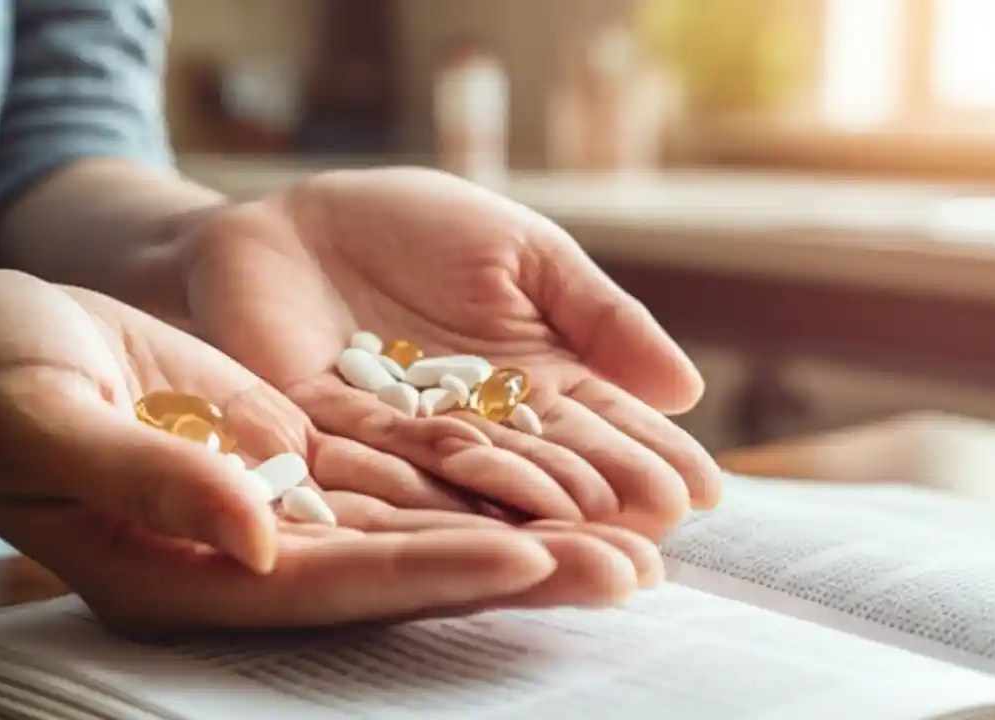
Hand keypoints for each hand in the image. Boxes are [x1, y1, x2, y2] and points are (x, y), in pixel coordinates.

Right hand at [0, 270, 659, 632]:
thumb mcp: (52, 424)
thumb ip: (150, 483)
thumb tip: (256, 534)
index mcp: (189, 579)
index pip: (335, 583)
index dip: (433, 573)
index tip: (530, 557)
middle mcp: (254, 558)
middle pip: (409, 567)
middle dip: (520, 565)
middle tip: (632, 566)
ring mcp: (285, 507)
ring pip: (426, 518)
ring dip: (525, 521)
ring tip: (627, 526)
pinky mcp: (300, 453)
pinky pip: (405, 464)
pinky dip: (477, 467)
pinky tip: (553, 465)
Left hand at [181, 168, 721, 537]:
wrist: (292, 222)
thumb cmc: (414, 226)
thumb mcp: (525, 252)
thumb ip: (597, 315)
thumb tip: (687, 389)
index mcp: (533, 383)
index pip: (601, 426)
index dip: (649, 456)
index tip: (702, 492)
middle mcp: (480, 429)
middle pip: (551, 474)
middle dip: (604, 515)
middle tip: (655, 553)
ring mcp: (409, 444)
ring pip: (480, 490)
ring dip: (538, 529)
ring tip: (592, 561)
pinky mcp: (332, 443)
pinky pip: (389, 472)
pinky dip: (439, 507)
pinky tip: (489, 539)